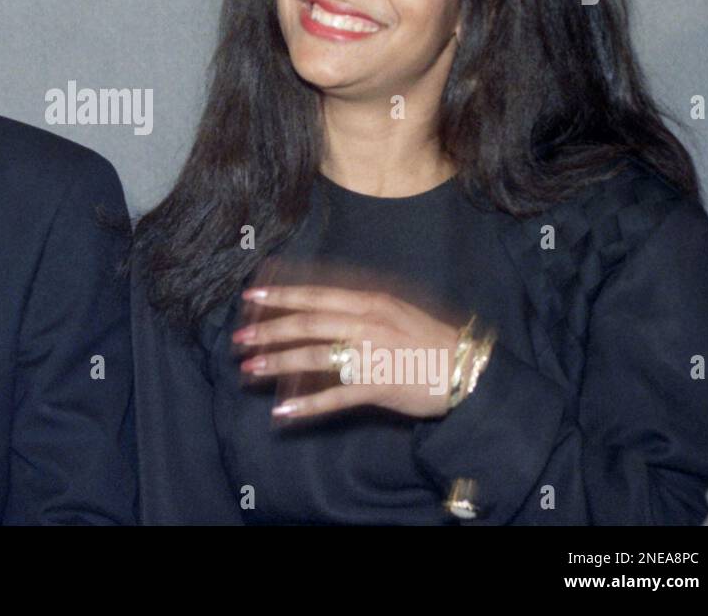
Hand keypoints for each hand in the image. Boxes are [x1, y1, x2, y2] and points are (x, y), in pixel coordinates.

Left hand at [233, 285, 462, 420]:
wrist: (468, 368)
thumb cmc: (429, 341)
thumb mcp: (394, 312)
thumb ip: (358, 309)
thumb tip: (320, 308)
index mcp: (370, 302)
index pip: (316, 296)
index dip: (281, 296)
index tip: (251, 297)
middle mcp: (367, 323)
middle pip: (307, 324)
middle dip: (269, 330)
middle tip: (239, 338)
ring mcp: (372, 354)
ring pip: (314, 356)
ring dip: (278, 363)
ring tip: (249, 368)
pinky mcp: (379, 385)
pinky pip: (335, 397)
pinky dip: (307, 405)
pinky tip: (282, 412)